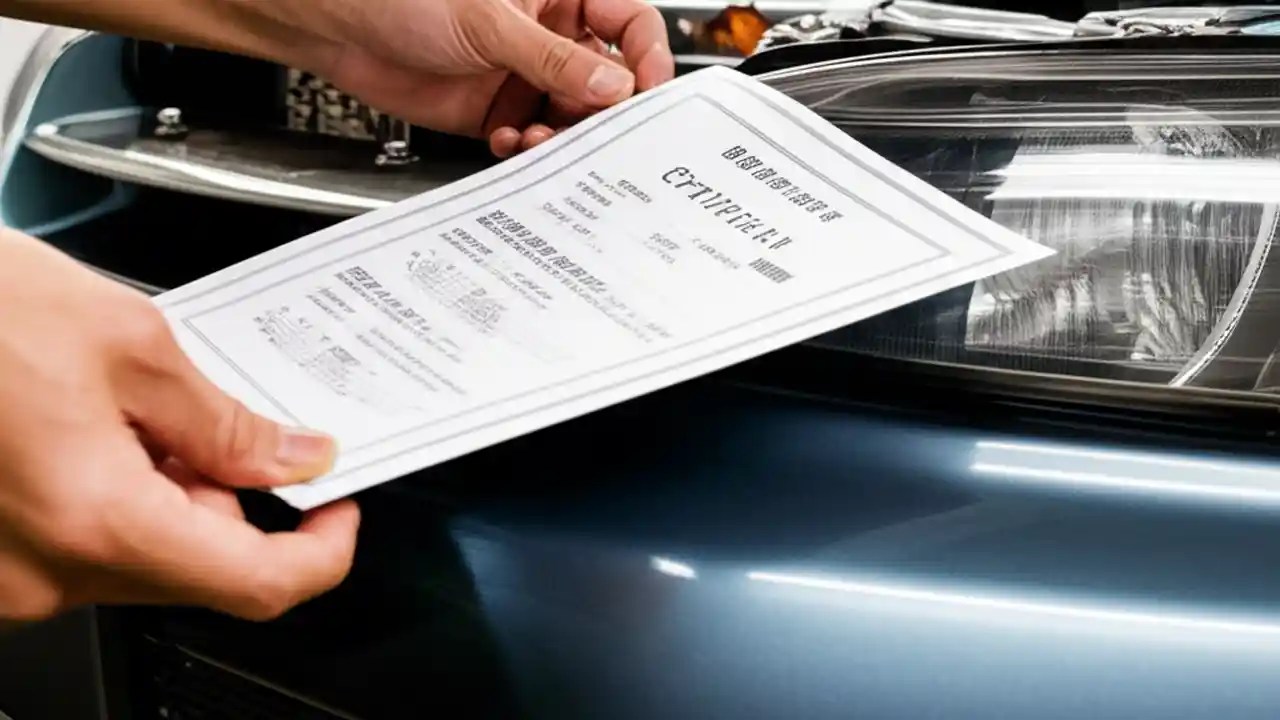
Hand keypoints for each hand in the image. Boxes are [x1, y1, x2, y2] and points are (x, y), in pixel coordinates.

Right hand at [0, 228, 358, 621]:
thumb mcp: (129, 341)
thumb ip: (226, 420)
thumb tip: (293, 458)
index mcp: (96, 521)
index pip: (257, 585)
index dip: (320, 552)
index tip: (338, 511)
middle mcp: (42, 573)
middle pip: (197, 567)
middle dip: (229, 497)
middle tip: (217, 419)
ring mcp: (3, 577)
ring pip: (137, 554)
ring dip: (165, 491)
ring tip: (128, 404)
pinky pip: (79, 544)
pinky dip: (110, 494)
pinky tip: (88, 426)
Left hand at [286, 0, 674, 156]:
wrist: (335, 26)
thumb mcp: (488, 22)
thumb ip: (554, 58)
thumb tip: (613, 86)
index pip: (629, 24)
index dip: (646, 58)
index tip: (646, 94)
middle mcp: (546, 36)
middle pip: (604, 80)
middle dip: (600, 112)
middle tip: (593, 133)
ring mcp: (522, 75)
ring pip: (570, 117)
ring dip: (563, 138)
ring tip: (540, 141)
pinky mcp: (495, 111)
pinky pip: (532, 140)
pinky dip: (527, 151)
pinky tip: (510, 142)